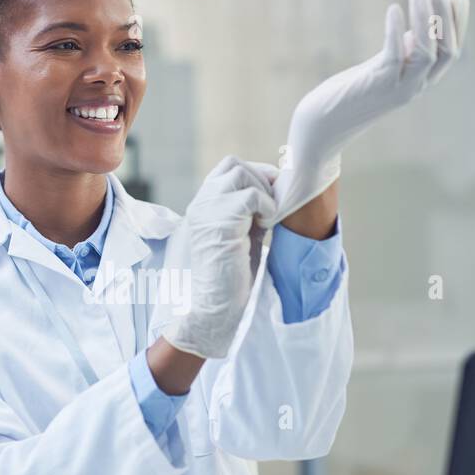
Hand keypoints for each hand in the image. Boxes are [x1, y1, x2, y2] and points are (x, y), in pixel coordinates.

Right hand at [165, 156, 277, 358]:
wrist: (213, 309)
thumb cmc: (229, 279)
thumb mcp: (242, 236)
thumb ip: (250, 213)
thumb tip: (274, 191)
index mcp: (203, 206)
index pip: (228, 168)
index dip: (255, 175)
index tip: (272, 199)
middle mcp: (200, 204)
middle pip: (235, 165)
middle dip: (261, 180)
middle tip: (273, 208)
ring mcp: (206, 211)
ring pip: (241, 174)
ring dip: (263, 192)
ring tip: (268, 219)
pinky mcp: (219, 224)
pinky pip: (251, 196)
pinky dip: (266, 207)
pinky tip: (267, 227)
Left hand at [272, 0, 470, 222]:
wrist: (322, 125)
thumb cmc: (351, 92)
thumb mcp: (383, 68)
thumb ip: (403, 51)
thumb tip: (417, 26)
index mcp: (419, 81)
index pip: (452, 51)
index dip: (458, 23)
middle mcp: (415, 86)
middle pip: (447, 50)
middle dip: (445, 15)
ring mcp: (398, 89)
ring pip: (427, 51)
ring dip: (426, 17)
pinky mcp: (377, 86)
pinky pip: (394, 56)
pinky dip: (396, 31)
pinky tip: (393, 9)